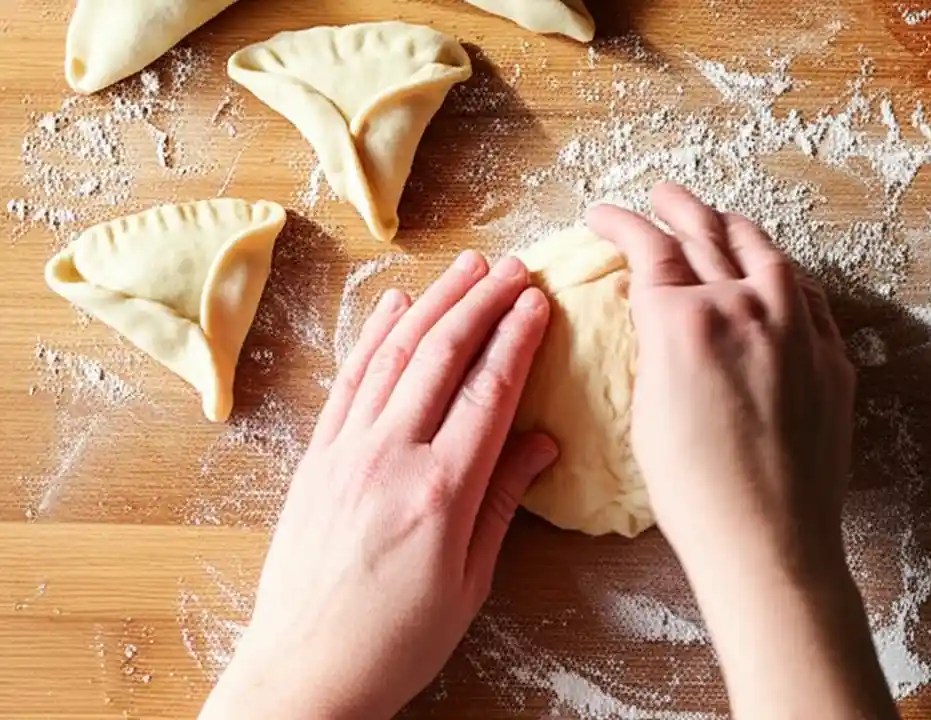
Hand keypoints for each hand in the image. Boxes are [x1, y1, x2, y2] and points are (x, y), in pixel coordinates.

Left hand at [201, 252, 556, 719]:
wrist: (305, 671)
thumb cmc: (396, 640)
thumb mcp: (470, 581)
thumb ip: (504, 501)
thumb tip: (541, 442)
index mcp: (440, 492)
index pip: (489, 392)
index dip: (517, 339)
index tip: (539, 302)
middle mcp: (389, 459)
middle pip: (441, 356)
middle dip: (482, 302)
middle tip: (514, 269)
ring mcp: (345, 453)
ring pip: (394, 355)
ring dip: (434, 303)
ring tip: (467, 268)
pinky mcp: (316, 459)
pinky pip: (349, 381)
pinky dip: (375, 337)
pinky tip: (396, 307)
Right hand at [586, 183, 854, 577]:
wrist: (767, 538)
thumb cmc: (693, 491)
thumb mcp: (644, 409)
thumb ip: (654, 348)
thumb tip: (662, 322)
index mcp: (684, 318)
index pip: (648, 247)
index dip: (621, 223)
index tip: (604, 216)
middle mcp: (744, 306)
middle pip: (706, 233)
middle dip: (677, 207)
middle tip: (660, 196)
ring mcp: (796, 327)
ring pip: (763, 251)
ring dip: (733, 227)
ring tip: (716, 218)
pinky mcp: (831, 355)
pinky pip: (806, 292)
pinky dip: (781, 271)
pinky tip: (774, 271)